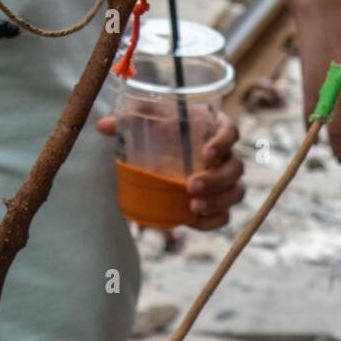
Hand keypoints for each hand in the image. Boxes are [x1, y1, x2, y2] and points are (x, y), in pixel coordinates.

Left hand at [97, 111, 245, 229]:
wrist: (161, 155)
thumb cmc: (159, 131)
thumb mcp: (144, 120)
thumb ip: (128, 119)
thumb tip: (104, 127)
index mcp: (214, 128)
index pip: (231, 131)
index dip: (223, 142)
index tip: (205, 154)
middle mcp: (225, 155)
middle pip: (235, 167)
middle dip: (216, 180)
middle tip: (190, 186)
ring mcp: (226, 181)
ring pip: (236, 192)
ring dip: (217, 201)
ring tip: (192, 207)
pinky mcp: (219, 203)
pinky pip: (225, 216)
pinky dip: (212, 220)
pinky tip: (193, 221)